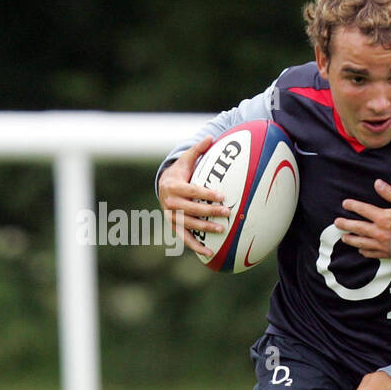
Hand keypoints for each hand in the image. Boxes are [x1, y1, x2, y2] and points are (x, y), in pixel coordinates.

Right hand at [158, 136, 231, 256]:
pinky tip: (210, 253)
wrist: (162, 186)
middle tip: (228, 213)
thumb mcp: (186, 160)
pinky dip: (197, 246)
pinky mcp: (174, 227)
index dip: (206, 194)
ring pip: (189, 224)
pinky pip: (185, 239)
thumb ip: (198, 150)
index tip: (222, 196)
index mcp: (173, 186)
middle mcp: (170, 203)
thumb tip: (211, 136)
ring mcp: (171, 216)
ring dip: (205, 228)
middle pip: (192, 208)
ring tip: (222, 230)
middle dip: (210, 211)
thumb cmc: (180, 173)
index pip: (192, 191)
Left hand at [334, 178, 390, 259]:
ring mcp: (382, 244)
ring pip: (361, 242)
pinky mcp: (387, 253)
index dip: (353, 206)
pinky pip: (372, 253)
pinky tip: (360, 250)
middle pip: (357, 227)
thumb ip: (389, 193)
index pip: (363, 210)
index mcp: (382, 217)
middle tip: (337, 223)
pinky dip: (364, 251)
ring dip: (351, 239)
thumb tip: (377, 183)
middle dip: (345, 224)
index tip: (345, 204)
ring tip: (344, 237)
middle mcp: (378, 231)